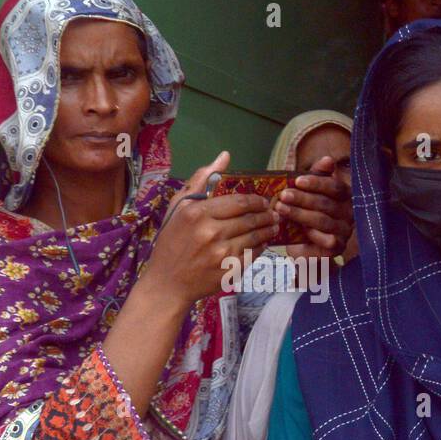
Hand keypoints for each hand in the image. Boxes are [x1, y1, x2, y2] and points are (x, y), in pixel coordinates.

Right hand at [147, 152, 278, 306]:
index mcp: (198, 213)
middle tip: (273, 213)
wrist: (167, 283)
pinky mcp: (229, 271)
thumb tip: (224, 156)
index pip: (238, 202)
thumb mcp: (179, 207)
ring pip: (255, 236)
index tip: (263, 201)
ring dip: (268, 230)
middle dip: (266, 215)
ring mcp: (221, 253)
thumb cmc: (171, 242)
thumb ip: (201, 179)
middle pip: (250, 219)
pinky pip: (253, 255)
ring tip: (273, 226)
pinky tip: (263, 243)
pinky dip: (261, 247)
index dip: (256, 201)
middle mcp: (211, 232)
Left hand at [277, 156, 353, 258]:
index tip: (297, 180)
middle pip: (326, 204)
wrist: (305, 245)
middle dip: (303, 198)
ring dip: (300, 214)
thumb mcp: (309, 192)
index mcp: (345, 196)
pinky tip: (298, 230)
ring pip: (323, 220)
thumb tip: (328, 159)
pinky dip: (312, 234)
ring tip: (280, 208)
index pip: (335, 187)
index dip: (317, 183)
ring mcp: (344, 231)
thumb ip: (317, 175)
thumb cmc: (307, 214)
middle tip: (283, 195)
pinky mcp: (338, 247)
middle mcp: (349, 213)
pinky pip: (326, 239)